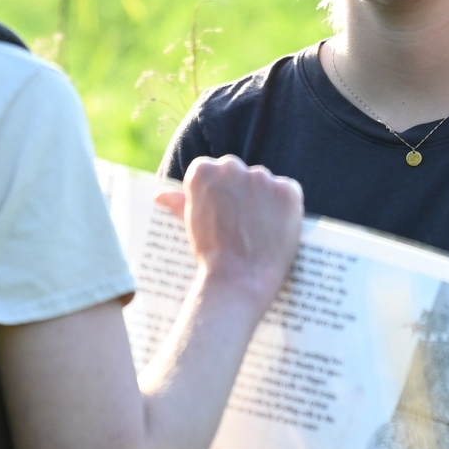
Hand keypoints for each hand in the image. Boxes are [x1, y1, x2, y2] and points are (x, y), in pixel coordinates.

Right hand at [156, 156, 302, 306]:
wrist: (238, 280)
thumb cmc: (211, 254)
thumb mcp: (191, 224)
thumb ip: (178, 203)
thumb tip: (159, 194)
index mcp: (203, 171)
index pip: (211, 169)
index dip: (217, 192)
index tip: (220, 212)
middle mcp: (232, 167)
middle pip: (238, 171)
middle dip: (240, 191)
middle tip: (240, 221)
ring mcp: (262, 178)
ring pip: (264, 181)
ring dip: (264, 198)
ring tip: (259, 228)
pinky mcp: (287, 190)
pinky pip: (288, 191)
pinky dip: (285, 207)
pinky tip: (277, 227)